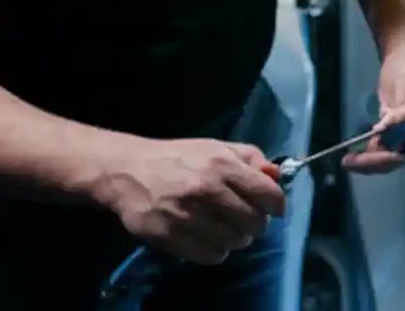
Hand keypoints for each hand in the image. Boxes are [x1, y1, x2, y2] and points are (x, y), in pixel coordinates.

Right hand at [97, 138, 284, 264]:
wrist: (128, 171)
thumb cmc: (178, 158)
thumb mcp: (215, 147)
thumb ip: (250, 157)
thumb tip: (276, 175)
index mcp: (221, 164)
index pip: (268, 195)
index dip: (276, 205)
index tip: (271, 208)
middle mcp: (206, 189)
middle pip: (255, 223)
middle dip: (255, 224)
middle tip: (244, 219)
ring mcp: (187, 215)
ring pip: (235, 243)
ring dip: (235, 239)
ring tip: (224, 228)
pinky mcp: (170, 236)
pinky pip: (211, 256)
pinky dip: (215, 251)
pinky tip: (207, 238)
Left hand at [342, 43, 404, 173]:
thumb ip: (400, 113)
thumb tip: (382, 130)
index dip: (386, 155)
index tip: (367, 152)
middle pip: (396, 160)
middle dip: (372, 162)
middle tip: (349, 161)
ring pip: (387, 159)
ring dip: (367, 162)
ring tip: (348, 161)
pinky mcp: (395, 135)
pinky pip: (382, 150)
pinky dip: (368, 154)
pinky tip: (354, 155)